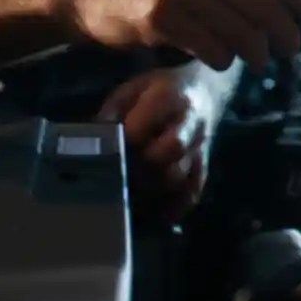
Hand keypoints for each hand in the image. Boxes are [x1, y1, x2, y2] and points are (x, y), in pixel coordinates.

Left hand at [97, 68, 213, 222]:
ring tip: (131, 195)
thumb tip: (94, 137)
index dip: (122, 144)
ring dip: (153, 191)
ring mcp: (200, 148)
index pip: (142, 129)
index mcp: (169, 99)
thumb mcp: (134, 88)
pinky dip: (174, 206)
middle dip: (141, 168)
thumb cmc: (162, 88)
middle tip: (120, 175)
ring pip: (181, 178)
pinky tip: (155, 212)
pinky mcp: (205, 166)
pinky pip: (193, 192)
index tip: (105, 151)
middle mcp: (190, 124)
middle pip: (170, 153)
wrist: (206, 88)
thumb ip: (114, 110)